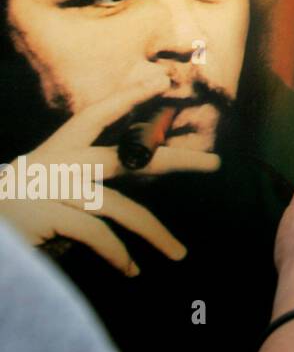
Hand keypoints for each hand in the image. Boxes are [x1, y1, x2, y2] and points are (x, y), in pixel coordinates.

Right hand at [0, 70, 219, 275]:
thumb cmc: (15, 212)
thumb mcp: (51, 187)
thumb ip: (88, 186)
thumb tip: (131, 204)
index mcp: (59, 147)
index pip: (99, 114)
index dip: (130, 95)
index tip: (162, 80)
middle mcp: (59, 161)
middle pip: (130, 158)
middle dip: (177, 161)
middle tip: (215, 164)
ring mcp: (55, 188)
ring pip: (121, 207)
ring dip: (154, 234)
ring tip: (178, 254)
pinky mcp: (49, 216)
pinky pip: (97, 234)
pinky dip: (118, 255)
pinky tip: (132, 270)